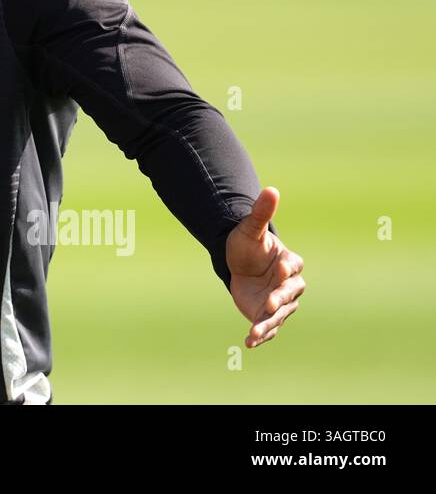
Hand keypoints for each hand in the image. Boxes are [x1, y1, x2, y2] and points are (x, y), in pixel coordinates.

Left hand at [226, 186, 305, 347]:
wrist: (237, 262)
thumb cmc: (248, 243)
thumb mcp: (251, 229)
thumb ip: (262, 213)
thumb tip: (271, 189)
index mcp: (288, 263)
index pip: (293, 268)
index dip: (288, 270)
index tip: (281, 270)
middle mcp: (288, 285)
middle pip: (289, 294)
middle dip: (279, 300)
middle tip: (267, 304)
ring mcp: (279, 302)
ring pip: (278, 315)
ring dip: (268, 324)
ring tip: (254, 332)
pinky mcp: (267, 315)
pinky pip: (267, 327)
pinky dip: (261, 335)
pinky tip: (249, 343)